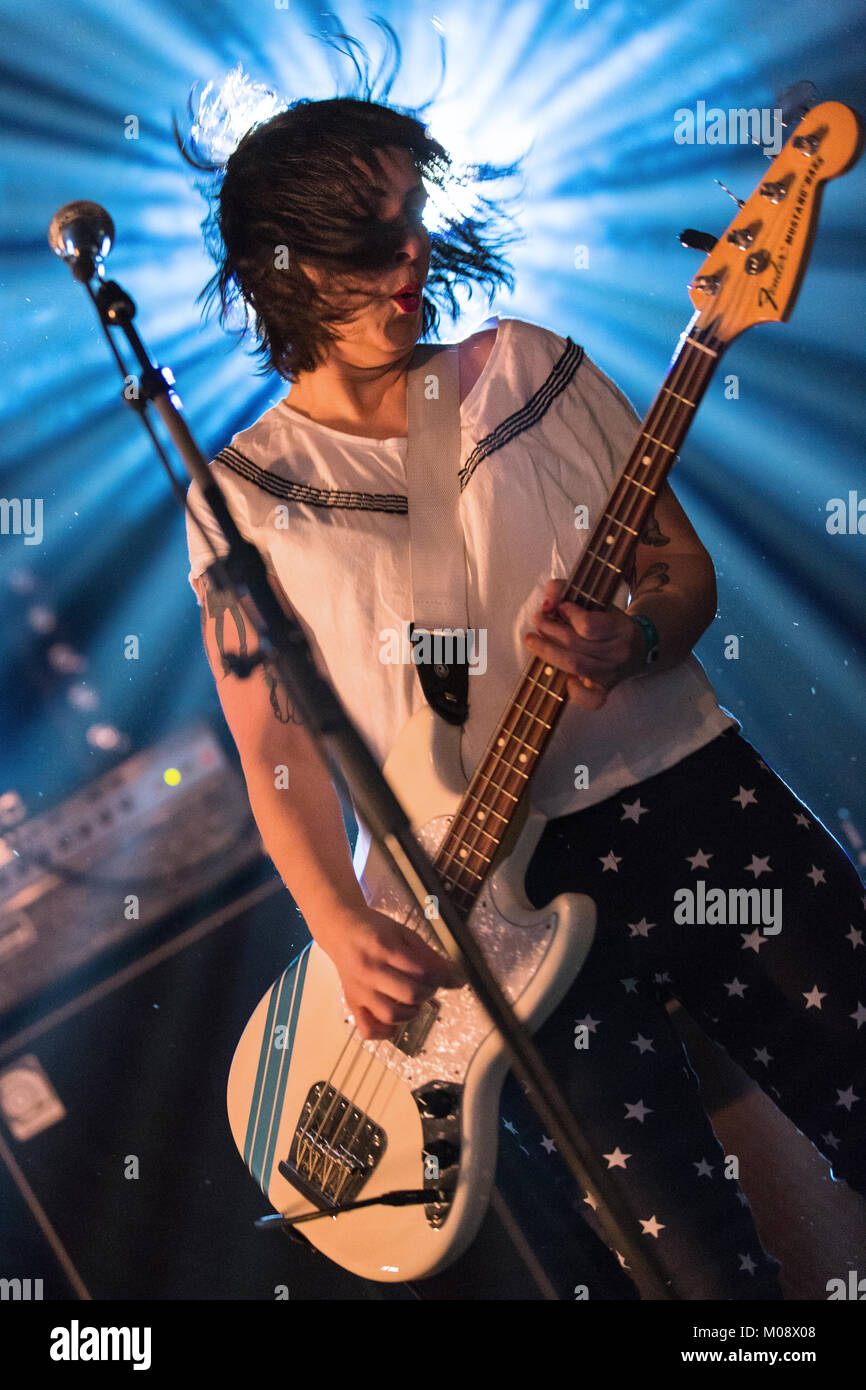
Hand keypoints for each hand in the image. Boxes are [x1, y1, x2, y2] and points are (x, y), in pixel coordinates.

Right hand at [324, 906, 463, 1039]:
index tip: (446, 975)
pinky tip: (395, 1020)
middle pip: (410, 995)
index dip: (441, 976)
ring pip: (391, 1015)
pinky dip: (386, 1031)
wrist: (340, 930)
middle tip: (429, 985)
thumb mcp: (404, 933)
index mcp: (385, 948)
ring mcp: (359, 991)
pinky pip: (369, 1029)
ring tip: (413, 1000)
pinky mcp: (352, 1003)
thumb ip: (428, 955)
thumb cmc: (376, 929)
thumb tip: (454, 979)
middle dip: (428, 992)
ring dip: (412, 1012)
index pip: (422, 971)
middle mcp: (370, 972)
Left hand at [523, 578, 645, 708]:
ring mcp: (612, 674)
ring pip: (574, 666)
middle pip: (576, 645)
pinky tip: (561, 677)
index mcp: (621, 627)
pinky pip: (590, 699)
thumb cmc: (610, 622)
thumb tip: (548, 598)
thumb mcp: (596, 601)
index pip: (588, 625)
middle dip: (550, 630)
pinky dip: (574, 691)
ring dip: (548, 652)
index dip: (569, 615)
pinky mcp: (605, 690)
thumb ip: (568, 591)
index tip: (561, 607)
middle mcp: (619, 652)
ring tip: (532, 640)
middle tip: (538, 620)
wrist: (639, 646)